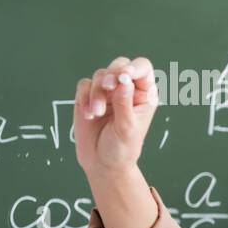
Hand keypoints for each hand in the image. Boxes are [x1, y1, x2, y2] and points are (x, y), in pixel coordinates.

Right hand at [74, 56, 160, 177]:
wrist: (102, 163)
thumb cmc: (122, 148)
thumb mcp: (127, 128)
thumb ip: (125, 104)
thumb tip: (124, 80)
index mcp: (144, 96)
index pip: (143, 69)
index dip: (134, 67)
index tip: (124, 76)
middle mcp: (127, 91)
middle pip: (120, 65)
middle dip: (112, 75)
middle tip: (108, 87)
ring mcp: (108, 93)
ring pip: (99, 75)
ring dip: (96, 92)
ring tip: (96, 114)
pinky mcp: (89, 97)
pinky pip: (83, 85)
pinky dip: (84, 97)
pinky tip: (88, 115)